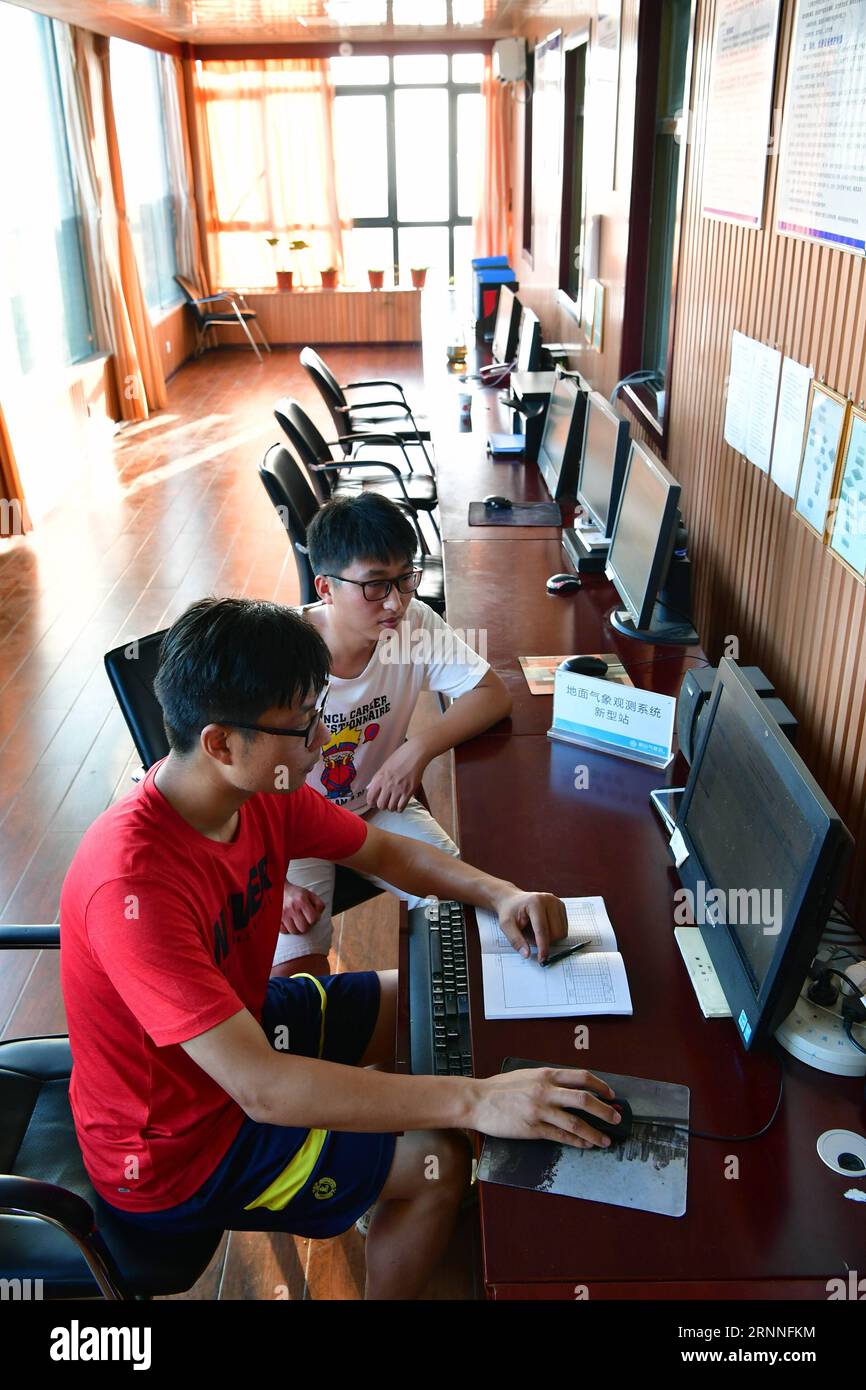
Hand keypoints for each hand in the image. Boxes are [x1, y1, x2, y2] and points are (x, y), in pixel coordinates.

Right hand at [279, 882, 324, 933]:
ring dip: (297, 928)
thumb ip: (319, 904)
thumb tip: (319, 915)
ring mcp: (283, 914)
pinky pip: (284, 931)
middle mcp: (292, 908)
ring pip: (294, 931)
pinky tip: (289, 923)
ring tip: (297, 922)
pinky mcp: (276, 918)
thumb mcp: (310, 894)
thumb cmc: (296, 894)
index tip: (312, 917)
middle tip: (305, 920)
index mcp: (301, 901)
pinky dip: (288, 929)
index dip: (314, 920)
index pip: (313, 919)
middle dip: (306, 925)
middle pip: (304, 928)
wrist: (279, 890)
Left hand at [364, 738, 428, 812]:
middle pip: (381, 805)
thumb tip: (370, 788)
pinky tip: (400, 804)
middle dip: (382, 806)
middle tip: (385, 804)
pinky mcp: (409, 791)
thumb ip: (376, 779)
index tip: (373, 804)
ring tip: (393, 803)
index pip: (370, 797)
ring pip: (391, 808)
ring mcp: (398, 789)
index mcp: (380, 778)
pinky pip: (402, 807)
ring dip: (391, 808)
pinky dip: (400, 808)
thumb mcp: (384, 766)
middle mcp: (387, 785)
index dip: (371, 803)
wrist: (415, 753)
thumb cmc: (400, 757)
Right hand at [470, 1067, 618, 1147]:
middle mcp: (546, 1091)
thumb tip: (569, 1087)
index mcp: (546, 1075)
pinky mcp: (533, 1129)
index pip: (582, 1077)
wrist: (478, 1100)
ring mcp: (540, 1111)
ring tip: (606, 1140)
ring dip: (594, 1133)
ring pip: (576, 1122)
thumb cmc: (500, 1088)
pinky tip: (585, 1146)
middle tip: (617, 1119)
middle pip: (584, 1099)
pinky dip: (577, 1142)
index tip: (612, 1095)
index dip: (601, 1086)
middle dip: (605, 1110)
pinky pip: (561, 1136)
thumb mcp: (527, 1075)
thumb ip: (548, 1080)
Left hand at [493, 889, 567, 963]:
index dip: (542, 947)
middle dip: (544, 942)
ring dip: (549, 938)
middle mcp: (549, 900)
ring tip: (536, 930)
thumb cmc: (510, 911)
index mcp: (535, 902)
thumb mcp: (506, 925)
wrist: (513, 900)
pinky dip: (554, 933)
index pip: (542, 929)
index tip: (542, 959)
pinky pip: (563, 929)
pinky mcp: (562, 907)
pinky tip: (544, 926)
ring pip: (561, 932)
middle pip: (555, 933)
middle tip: (530, 937)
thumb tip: (527, 954)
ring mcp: (557, 902)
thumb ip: (516, 940)